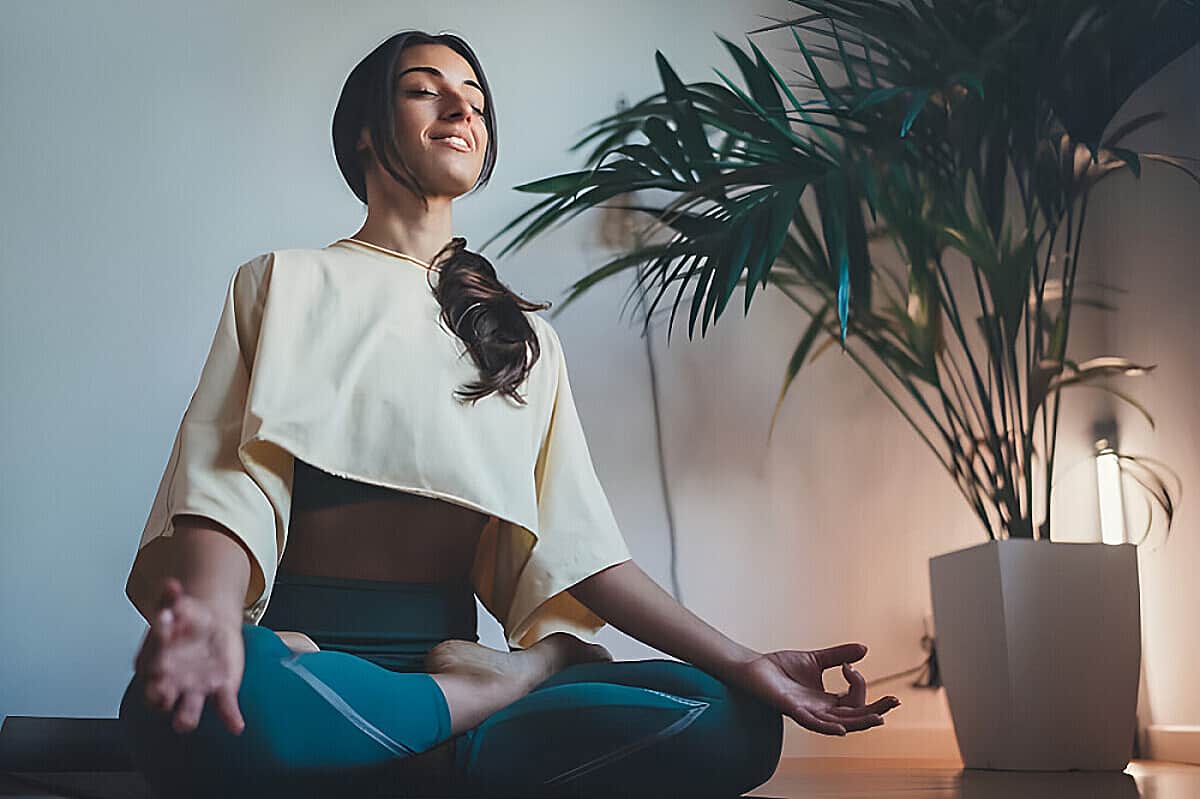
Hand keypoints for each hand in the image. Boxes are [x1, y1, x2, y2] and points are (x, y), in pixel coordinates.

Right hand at [132, 577, 246, 735]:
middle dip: (158, 695)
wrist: (211, 627)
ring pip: (186, 712)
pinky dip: (230, 717)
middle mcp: (170, 681)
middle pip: (158, 696)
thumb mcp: (177, 604)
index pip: (148, 659)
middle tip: (161, 691)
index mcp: (155, 660)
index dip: (155, 645)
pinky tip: (237, 724)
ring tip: (184, 721)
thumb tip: (171, 585)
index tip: (164, 627)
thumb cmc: (187, 621)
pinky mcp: (220, 690)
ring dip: (185, 717)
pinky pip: (224, 707)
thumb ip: (171, 597)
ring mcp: (195, 689)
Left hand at [728, 643, 899, 735]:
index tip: (847, 665)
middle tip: (894, 702)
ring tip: (879, 718)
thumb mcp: (816, 660)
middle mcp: (820, 710)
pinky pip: (813, 723)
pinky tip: (843, 727)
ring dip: (860, 722)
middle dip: (876, 711)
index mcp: (826, 701)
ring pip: (839, 723)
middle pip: (854, 716)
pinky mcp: (792, 709)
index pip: (855, 702)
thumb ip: (839, 655)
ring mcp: (807, 712)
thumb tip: (864, 649)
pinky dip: (828, 726)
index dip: (859, 685)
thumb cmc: (781, 668)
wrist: (753, 667)